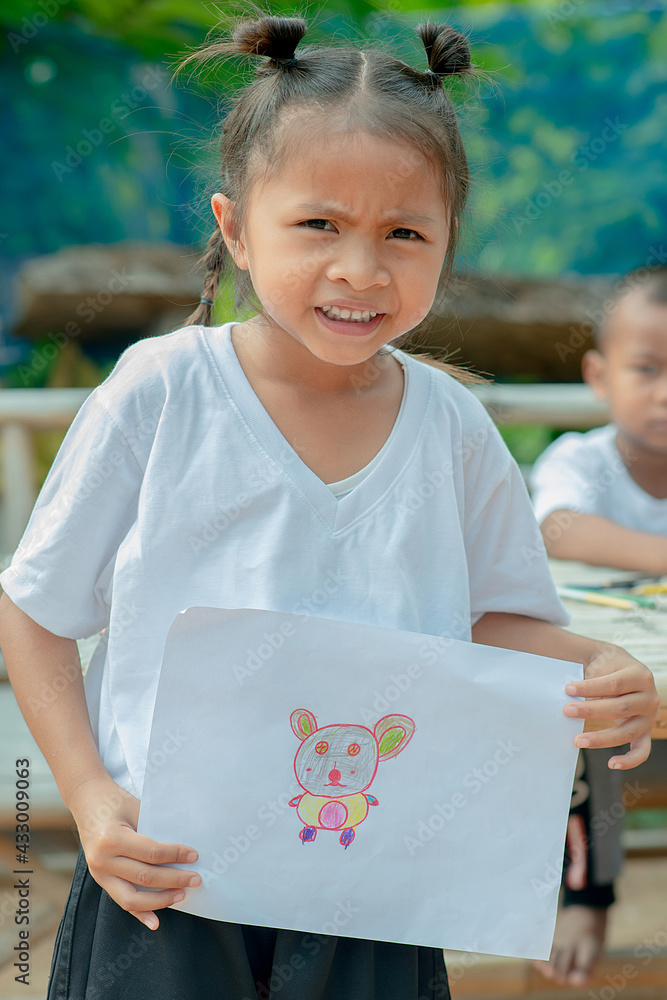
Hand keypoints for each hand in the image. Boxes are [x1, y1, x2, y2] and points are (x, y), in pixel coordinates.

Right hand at [67, 774, 200, 929]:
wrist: (87, 801)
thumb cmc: (115, 802)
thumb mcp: (136, 809)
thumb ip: (154, 831)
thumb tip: (182, 852)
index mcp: (112, 838)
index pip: (151, 853)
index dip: (175, 856)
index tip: (194, 856)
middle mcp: (103, 860)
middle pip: (145, 877)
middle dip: (174, 880)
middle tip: (195, 879)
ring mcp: (99, 873)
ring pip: (131, 898)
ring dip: (160, 900)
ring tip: (181, 895)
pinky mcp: (100, 880)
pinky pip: (121, 901)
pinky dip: (139, 913)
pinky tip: (155, 922)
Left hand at [563, 643, 658, 768]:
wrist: (623, 669)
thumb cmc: (608, 667)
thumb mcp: (603, 665)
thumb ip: (590, 679)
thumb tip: (568, 697)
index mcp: (641, 676)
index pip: (614, 684)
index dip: (590, 688)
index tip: (568, 689)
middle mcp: (650, 698)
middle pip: (620, 708)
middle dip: (591, 711)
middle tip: (567, 711)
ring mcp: (649, 718)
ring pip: (627, 732)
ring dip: (601, 739)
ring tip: (578, 740)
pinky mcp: (646, 732)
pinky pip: (642, 751)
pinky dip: (629, 760)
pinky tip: (612, 763)